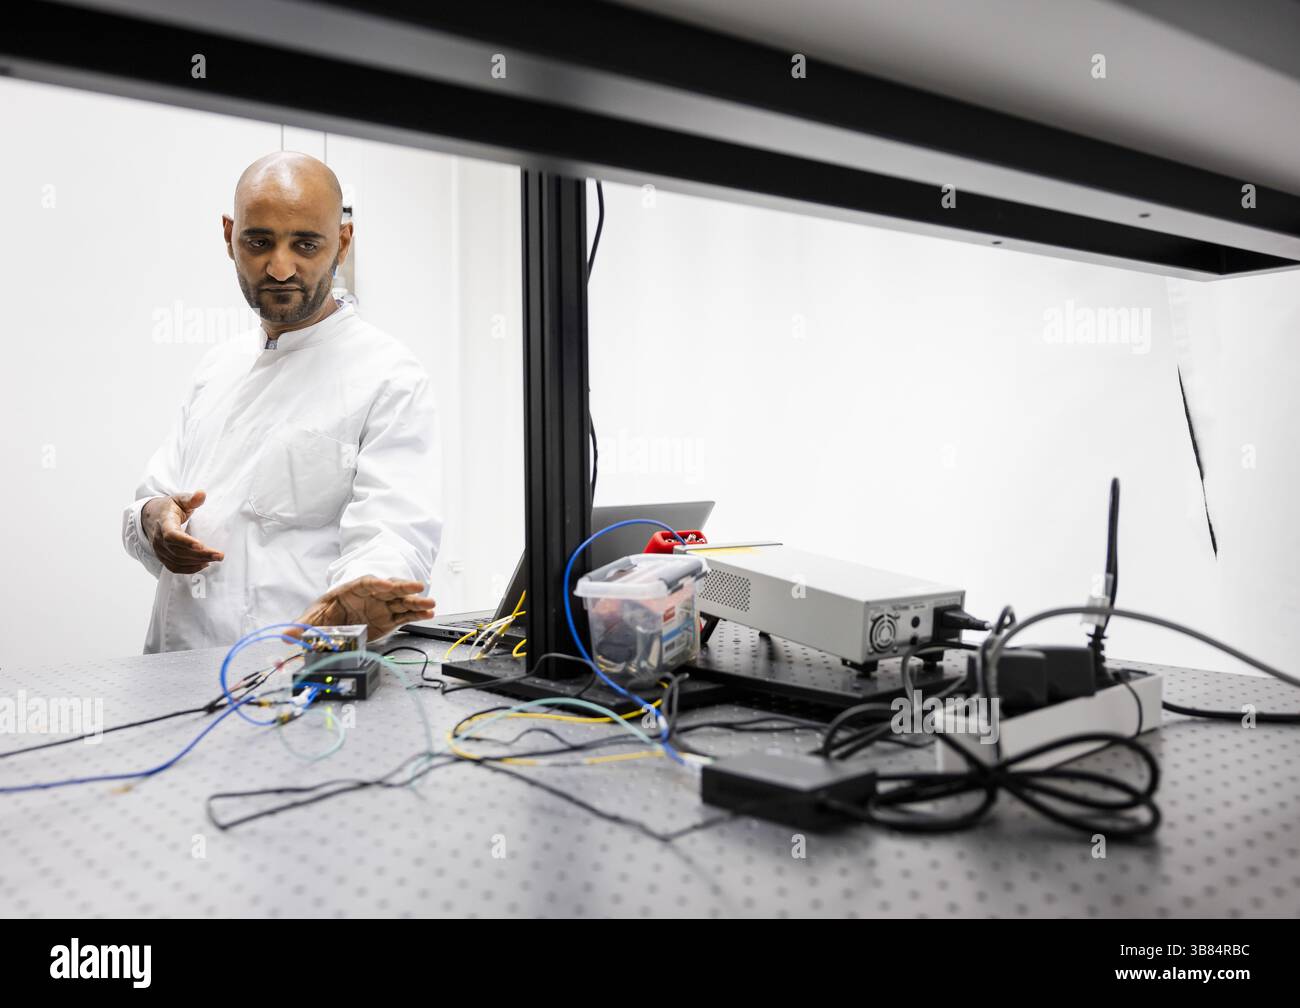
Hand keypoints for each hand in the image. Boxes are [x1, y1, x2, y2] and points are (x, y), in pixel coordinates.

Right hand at [142, 490, 223, 574]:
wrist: (151, 516)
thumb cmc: (169, 507)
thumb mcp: (179, 499)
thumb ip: (191, 498)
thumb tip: (202, 494)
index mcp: (164, 522)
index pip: (172, 535)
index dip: (185, 542)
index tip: (201, 545)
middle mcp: (159, 538)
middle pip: (178, 551)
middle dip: (200, 554)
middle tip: (219, 555)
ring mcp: (159, 549)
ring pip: (178, 561)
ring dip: (197, 562)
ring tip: (215, 558)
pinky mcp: (162, 557)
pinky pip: (174, 567)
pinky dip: (189, 569)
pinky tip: (204, 565)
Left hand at [291, 575, 435, 643]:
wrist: (335, 622)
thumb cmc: (326, 614)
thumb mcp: (313, 619)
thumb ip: (303, 626)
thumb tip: (288, 634)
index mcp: (352, 590)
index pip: (366, 583)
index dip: (377, 583)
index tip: (386, 585)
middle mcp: (372, 596)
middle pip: (389, 588)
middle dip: (403, 588)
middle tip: (418, 587)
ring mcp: (382, 607)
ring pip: (401, 602)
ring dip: (416, 602)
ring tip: (431, 604)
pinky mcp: (389, 619)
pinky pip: (405, 615)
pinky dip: (417, 615)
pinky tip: (429, 614)